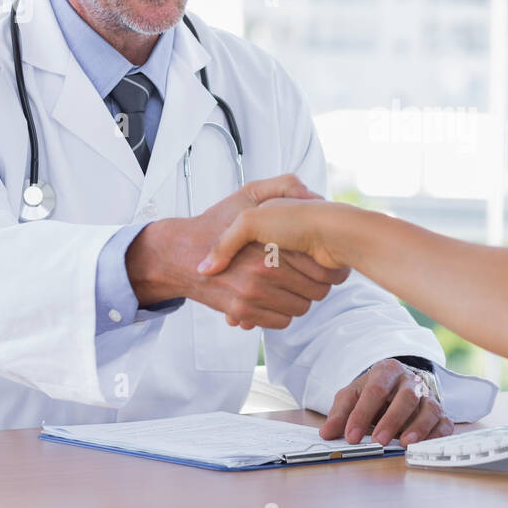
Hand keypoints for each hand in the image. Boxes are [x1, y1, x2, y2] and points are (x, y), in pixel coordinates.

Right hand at [127, 175, 349, 328]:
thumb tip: (313, 195)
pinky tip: (274, 300)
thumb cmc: (217, 222)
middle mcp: (264, 268)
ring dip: (299, 301)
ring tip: (290, 288)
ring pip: (301, 308)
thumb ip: (283, 186)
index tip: (321, 260)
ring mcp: (253, 293)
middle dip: (316, 284)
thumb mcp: (248, 194)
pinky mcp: (241, 311)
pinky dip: (281, 314)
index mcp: (272, 241)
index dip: (326, 264)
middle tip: (307, 276)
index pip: (321, 265)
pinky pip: (281, 321)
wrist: (181, 253)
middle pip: (317, 289)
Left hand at [320, 359, 453, 447]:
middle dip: (392, 420)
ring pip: (430, 409)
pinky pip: (444, 424)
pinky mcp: (440, 414)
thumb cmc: (373, 392)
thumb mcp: (352, 395)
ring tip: (403, 444)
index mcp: (388, 371)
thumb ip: (340, 413)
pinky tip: (422, 446)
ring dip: (418, 427)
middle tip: (378, 441)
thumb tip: (327, 433)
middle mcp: (411, 381)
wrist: (396, 386)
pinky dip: (436, 436)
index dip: (362, 413)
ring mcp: (428, 397)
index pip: (376, 389)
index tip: (351, 435)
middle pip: (407, 397)